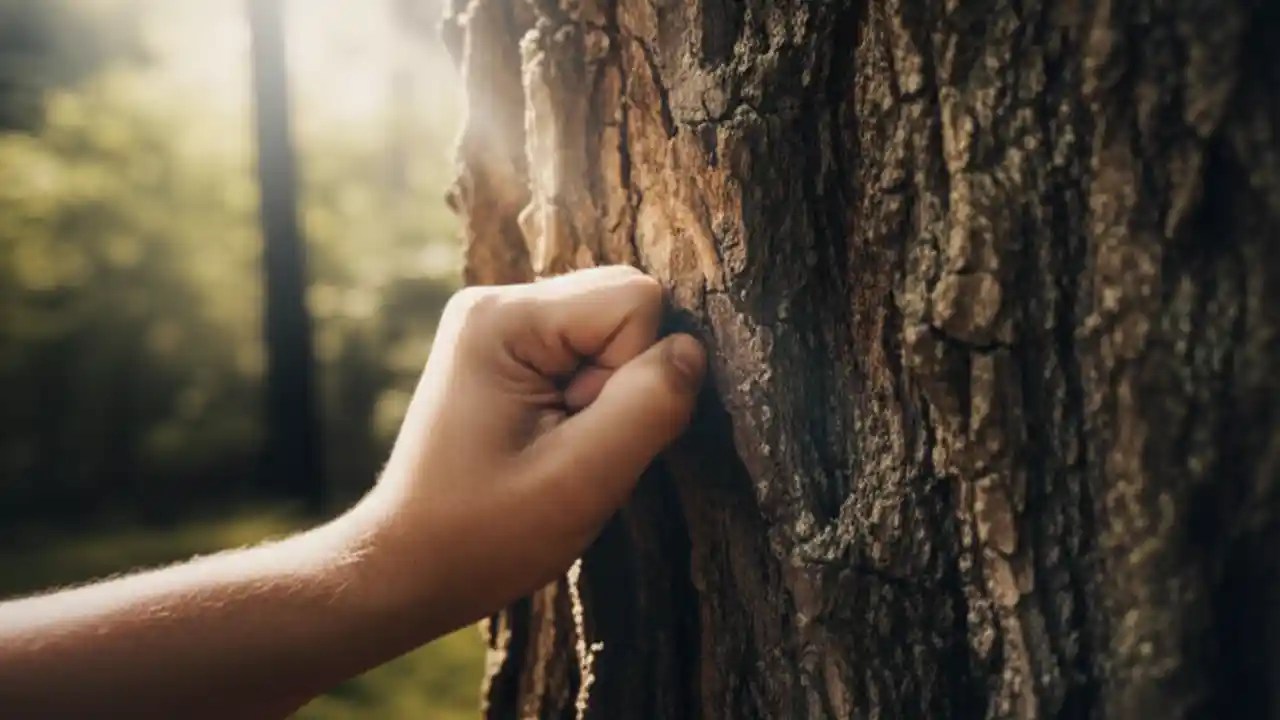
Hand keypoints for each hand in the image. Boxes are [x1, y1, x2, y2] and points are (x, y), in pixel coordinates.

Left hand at [350, 266, 706, 635]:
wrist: (406, 568)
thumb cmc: (482, 536)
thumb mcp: (579, 481)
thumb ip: (649, 406)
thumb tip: (693, 350)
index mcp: (502, 317)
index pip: (636, 301)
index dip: (634, 375)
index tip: (579, 435)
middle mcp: (496, 302)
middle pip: (626, 304)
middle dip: (622, 379)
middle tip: (568, 443)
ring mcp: (499, 325)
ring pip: (613, 329)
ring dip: (607, 393)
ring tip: (555, 445)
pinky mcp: (508, 351)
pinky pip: (589, 351)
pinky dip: (590, 399)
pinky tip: (551, 440)